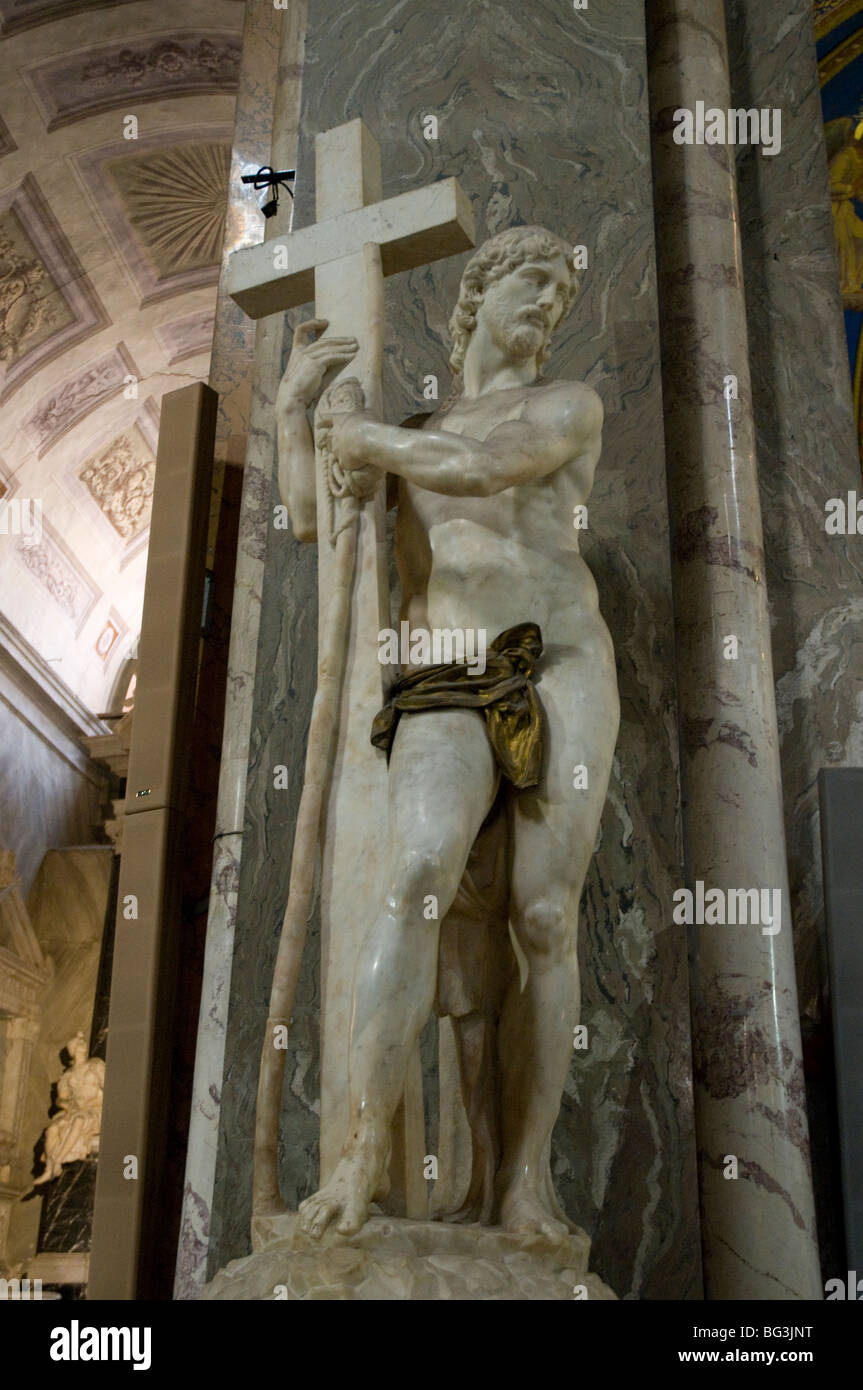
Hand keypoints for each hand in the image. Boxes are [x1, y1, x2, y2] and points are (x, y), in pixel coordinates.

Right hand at [278, 318, 358, 410]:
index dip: (311, 324)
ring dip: (345, 347)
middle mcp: (301, 352)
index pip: (300, 331)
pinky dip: (343, 356)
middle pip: (323, 340)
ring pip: (330, 347)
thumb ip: (318, 365)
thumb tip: (336, 360)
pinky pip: (332, 356)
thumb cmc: (300, 391)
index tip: (324, 323)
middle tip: (352, 340)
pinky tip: (352, 356)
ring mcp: (307, 356)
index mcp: (297, 352)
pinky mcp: (314, 363)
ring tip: (356, 347)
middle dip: (339, 340)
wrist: (292, 399)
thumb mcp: (308, 374)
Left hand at [315, 379, 381, 500]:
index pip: (327, 419)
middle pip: (327, 437)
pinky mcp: (342, 461)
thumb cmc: (371, 426)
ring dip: (338, 454)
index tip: (318, 425)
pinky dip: (348, 464)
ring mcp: (337, 449)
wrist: (367, 440)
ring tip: (344, 457)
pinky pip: (344, 463)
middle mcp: (335, 434)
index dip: (323, 422)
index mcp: (340, 420)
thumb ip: (365, 418)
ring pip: (334, 452)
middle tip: (323, 444)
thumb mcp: (367, 416)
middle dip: (325, 440)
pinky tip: (354, 466)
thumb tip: (370, 416)